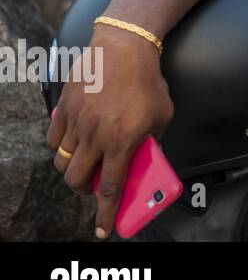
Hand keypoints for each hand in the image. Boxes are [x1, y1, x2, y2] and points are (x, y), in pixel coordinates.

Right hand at [47, 25, 174, 238]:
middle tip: (93, 186)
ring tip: (84, 163)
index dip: (106, 213)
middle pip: (77, 180)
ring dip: (72, 169)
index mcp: (123, 141)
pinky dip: (60, 147)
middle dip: (83, 190)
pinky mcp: (64, 109)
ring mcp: (77, 123)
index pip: (111, 188)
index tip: (103, 230)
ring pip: (63, 162)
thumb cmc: (147, 81)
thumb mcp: (162, 115)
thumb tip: (145, 157)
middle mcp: (96, 136)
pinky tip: (72, 142)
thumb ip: (152, 140)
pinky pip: (53, 140)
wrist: (124, 48)